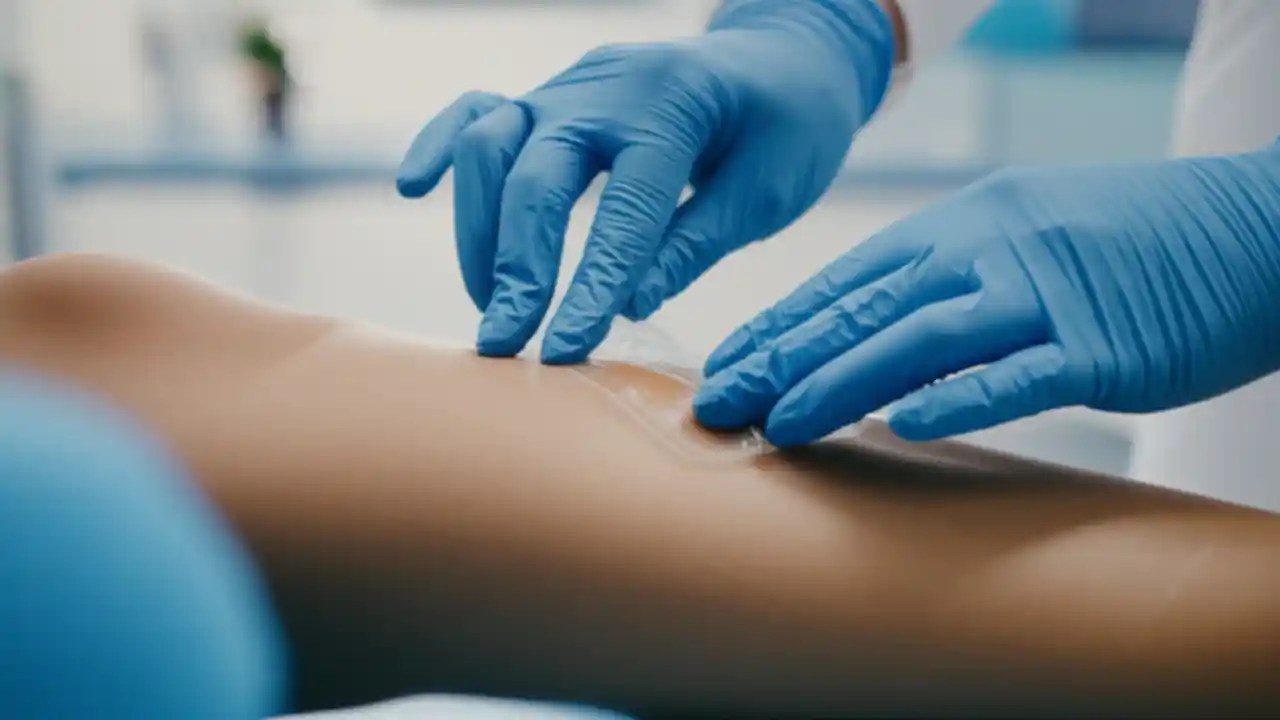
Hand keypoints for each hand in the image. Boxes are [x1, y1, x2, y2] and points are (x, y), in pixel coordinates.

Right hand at [396, 0, 893, 362]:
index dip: (591, 285)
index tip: (566, 351)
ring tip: (493, 305)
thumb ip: (692, 243)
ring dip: (479, 233)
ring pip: (490, 145)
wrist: (781, 57)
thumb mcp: (766, 190)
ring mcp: (568, 86)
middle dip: (515, 267)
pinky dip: (441, 147)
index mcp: (674, 104)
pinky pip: (479, 111)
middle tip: (506, 345)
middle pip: (534, 175)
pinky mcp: (549, 98)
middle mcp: (606, 86)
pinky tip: (413, 189)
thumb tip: (625, 304)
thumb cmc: (788, 126)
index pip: (623, 208)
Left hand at [695, 147, 1279, 445]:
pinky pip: (1021, 373)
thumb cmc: (1131, 241)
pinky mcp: (1103, 345)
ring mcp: (1046, 294)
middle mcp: (991, 249)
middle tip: (718, 403)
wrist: (1255, 226)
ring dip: (842, 380)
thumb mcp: (1024, 235)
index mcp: (966, 224)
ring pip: (922, 337)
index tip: (724, 366)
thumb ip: (952, 279)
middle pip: (865, 308)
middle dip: (782, 358)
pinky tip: (906, 424)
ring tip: (781, 422)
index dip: (780, 326)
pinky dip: (961, 397)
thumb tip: (877, 336)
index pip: (850, 280)